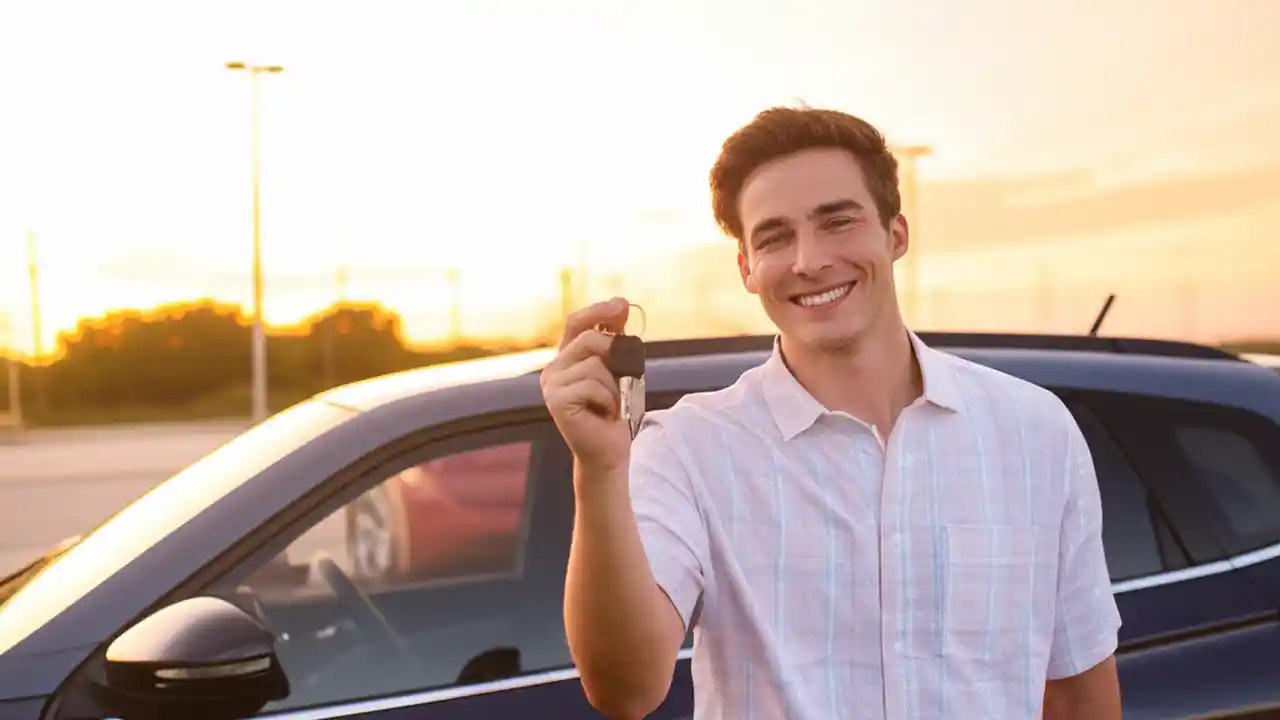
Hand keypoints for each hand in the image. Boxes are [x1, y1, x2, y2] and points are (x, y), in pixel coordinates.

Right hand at [541, 297, 632, 473]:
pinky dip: (608, 400)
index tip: (622, 305)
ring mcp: (551, 385)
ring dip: (614, 387)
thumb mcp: (620, 369)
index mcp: (566, 357)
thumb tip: (621, 303)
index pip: (576, 322)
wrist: (609, 451)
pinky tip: (603, 414)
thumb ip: (616, 339)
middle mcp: (554, 368)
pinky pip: (593, 386)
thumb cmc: (615, 411)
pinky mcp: (556, 401)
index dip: (598, 311)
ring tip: (610, 404)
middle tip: (623, 381)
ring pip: (595, 365)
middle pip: (590, 340)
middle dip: (616, 356)